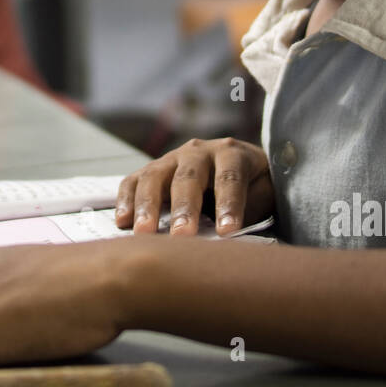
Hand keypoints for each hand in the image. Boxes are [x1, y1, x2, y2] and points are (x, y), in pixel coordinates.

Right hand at [116, 137, 274, 236]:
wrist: (238, 168)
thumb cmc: (252, 187)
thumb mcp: (262, 194)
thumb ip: (249, 210)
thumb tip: (229, 234)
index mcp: (231, 154)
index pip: (230, 178)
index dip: (229, 204)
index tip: (228, 232)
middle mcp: (198, 151)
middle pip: (189, 177)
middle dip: (185, 208)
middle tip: (182, 236)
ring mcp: (171, 158)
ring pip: (155, 177)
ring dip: (148, 206)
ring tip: (144, 233)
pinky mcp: (152, 170)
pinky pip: (133, 181)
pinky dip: (126, 200)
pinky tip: (123, 221)